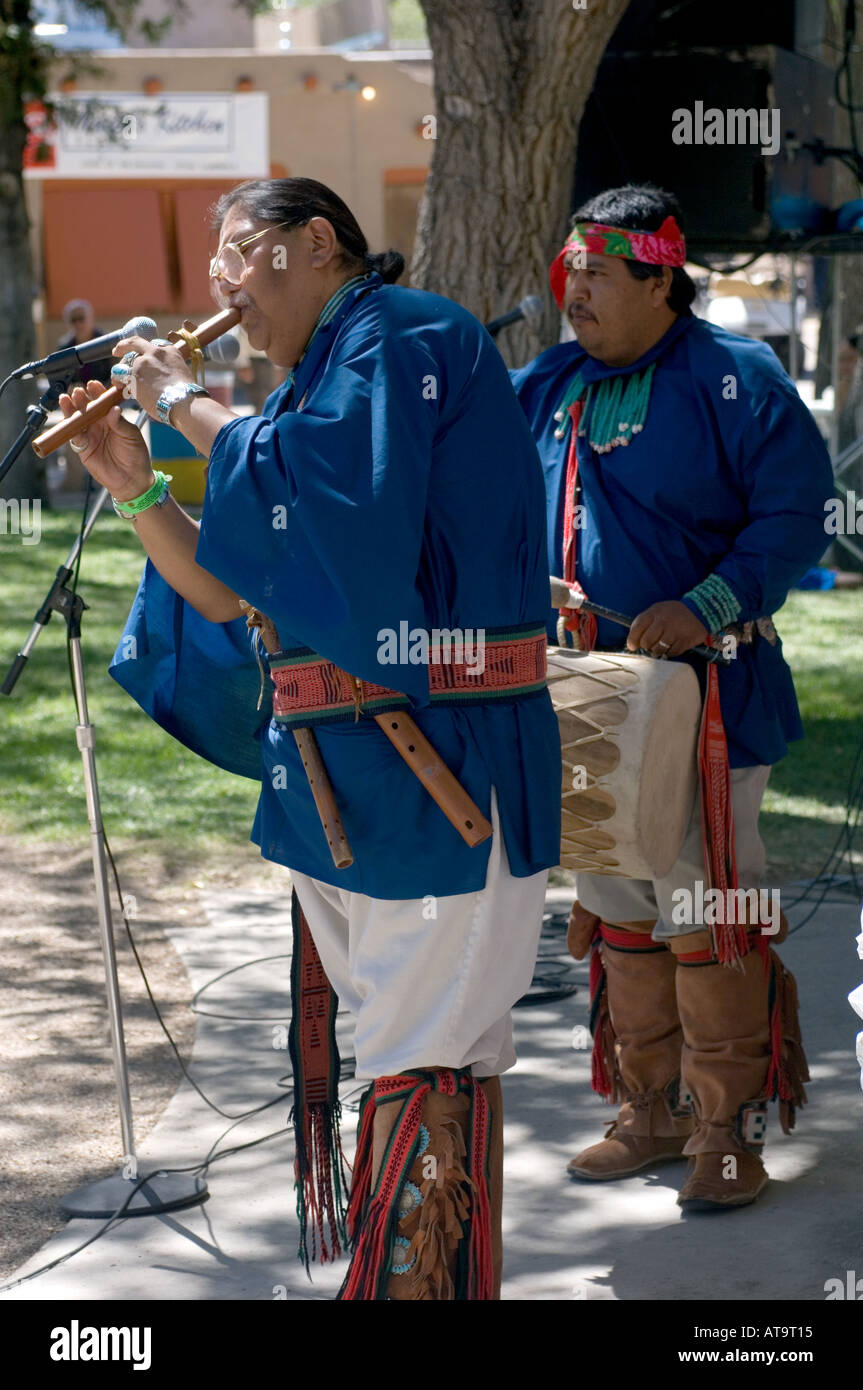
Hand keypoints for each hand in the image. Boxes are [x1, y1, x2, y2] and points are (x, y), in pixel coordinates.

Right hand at [58, 381, 153, 502]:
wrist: (132, 479)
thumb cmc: (136, 455)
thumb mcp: (131, 436)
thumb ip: (121, 423)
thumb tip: (113, 409)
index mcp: (112, 418)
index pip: (102, 402)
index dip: (97, 393)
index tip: (93, 385)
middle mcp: (99, 424)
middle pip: (87, 408)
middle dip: (81, 398)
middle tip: (79, 392)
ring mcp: (90, 435)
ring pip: (77, 420)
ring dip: (71, 410)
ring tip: (67, 400)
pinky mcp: (83, 448)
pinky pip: (75, 436)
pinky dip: (71, 429)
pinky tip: (70, 420)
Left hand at [112, 335, 195, 418]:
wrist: (183, 402)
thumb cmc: (187, 395)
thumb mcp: (183, 374)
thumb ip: (171, 370)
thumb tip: (165, 379)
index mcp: (170, 351)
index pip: (153, 345)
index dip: (144, 350)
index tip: (140, 353)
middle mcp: (155, 352)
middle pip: (134, 343)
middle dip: (123, 346)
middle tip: (116, 351)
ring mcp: (143, 362)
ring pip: (125, 362)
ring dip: (120, 369)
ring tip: (117, 379)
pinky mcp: (134, 375)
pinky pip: (121, 376)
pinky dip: (119, 381)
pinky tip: (119, 387)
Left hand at [626, 600, 708, 657]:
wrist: (699, 611)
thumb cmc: (674, 613)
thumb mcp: (657, 610)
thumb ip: (644, 622)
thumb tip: (632, 642)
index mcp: (655, 613)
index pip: (637, 629)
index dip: (632, 640)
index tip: (632, 646)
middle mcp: (664, 622)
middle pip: (646, 642)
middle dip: (646, 646)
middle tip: (650, 644)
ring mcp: (674, 632)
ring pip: (657, 650)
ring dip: (657, 650)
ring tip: (662, 644)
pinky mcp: (684, 642)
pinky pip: (670, 653)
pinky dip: (669, 652)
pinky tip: (672, 645)